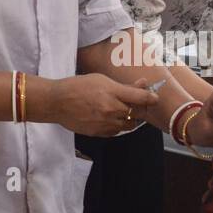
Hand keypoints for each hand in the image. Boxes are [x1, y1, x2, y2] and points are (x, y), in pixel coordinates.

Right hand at [37, 73, 158, 137]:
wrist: (57, 102)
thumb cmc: (78, 86)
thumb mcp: (102, 80)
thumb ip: (124, 86)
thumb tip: (143, 84)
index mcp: (112, 92)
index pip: (141, 97)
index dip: (151, 98)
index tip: (155, 98)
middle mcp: (111, 109)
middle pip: (137, 113)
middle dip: (140, 109)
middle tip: (139, 104)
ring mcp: (105, 123)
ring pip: (129, 125)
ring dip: (130, 119)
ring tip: (124, 111)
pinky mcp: (99, 133)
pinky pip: (116, 131)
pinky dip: (118, 126)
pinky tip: (112, 118)